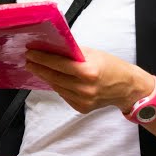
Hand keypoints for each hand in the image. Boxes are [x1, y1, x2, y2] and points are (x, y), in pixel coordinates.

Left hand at [23, 46, 149, 114]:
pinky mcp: (82, 108)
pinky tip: (55, 79)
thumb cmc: (112, 67)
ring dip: (46, 77)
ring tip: (38, 68)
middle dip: (39, 68)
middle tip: (29, 61)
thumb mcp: (94, 54)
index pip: (59, 64)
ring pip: (57, 87)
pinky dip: (58, 86)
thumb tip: (54, 47)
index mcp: (88, 72)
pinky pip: (64, 95)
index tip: (31, 53)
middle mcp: (85, 88)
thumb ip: (74, 52)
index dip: (42, 58)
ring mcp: (83, 100)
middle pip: (54, 77)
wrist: (127, 88)